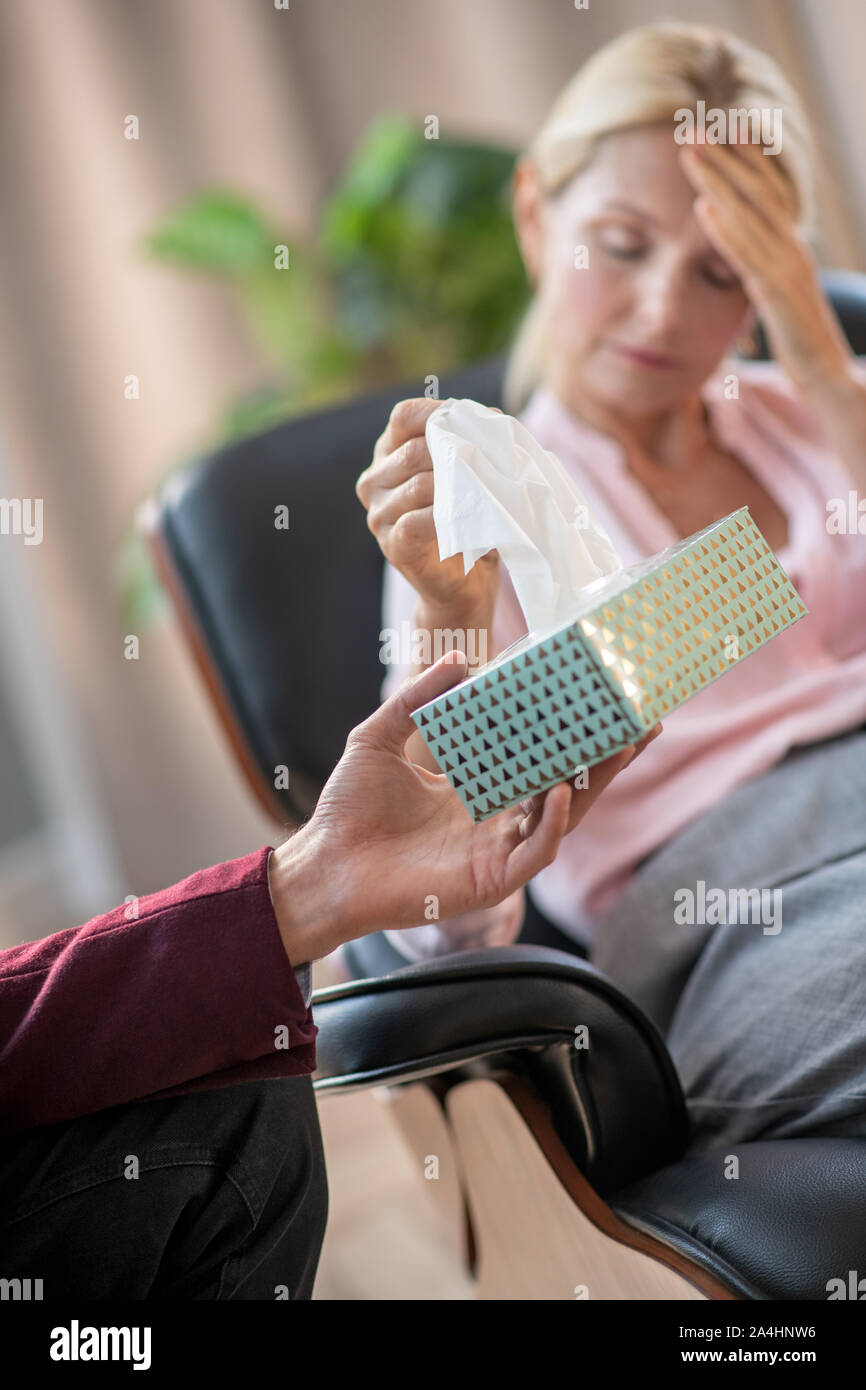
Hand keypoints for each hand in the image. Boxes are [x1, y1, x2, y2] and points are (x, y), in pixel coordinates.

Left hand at [270, 651, 660, 961]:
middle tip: (641, 721)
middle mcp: (496, 819)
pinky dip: (552, 822)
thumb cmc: (347, 809)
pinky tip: (561, 789)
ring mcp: (496, 851)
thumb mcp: (380, 738)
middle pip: (567, 785)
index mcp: (478, 788)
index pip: (538, 756)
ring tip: (620, 745)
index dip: (571, 732)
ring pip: (562, 817)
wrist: (323, 866)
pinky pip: (534, 852)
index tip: (599, 699)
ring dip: (594, 784)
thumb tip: (459, 658)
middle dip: (607, 757)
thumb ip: (417, 699)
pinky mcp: (488, 880)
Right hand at [355, 397, 500, 623]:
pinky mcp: (392, 544)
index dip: (438, 414)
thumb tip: (492, 417)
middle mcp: (374, 481)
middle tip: (491, 464)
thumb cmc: (469, 522)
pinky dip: (448, 517)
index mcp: (388, 455)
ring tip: (486, 493)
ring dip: (458, 487)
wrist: (463, 584)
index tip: (474, 424)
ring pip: (418, 485)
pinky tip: (469, 519)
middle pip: (412, 451)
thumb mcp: (469, 476)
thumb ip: (474, 443)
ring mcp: (379, 515)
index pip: (404, 417)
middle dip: (455, 454)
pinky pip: (417, 521)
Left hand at [678, 137, 852, 395]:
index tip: (723, 129)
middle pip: (758, 191)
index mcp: (792, 247)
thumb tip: (743, 263)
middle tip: (694, 128)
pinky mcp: (775, 293)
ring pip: (749, 214)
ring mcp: (785, 268)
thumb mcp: (779, 298)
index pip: (770, 191)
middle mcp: (792, 248)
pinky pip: (746, 256)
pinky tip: (703, 209)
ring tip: (690, 153)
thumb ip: (763, 273)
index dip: (748, 158)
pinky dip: (725, 230)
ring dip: (717, 181)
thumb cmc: (801, 343)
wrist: (827, 375)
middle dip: (726, 157)